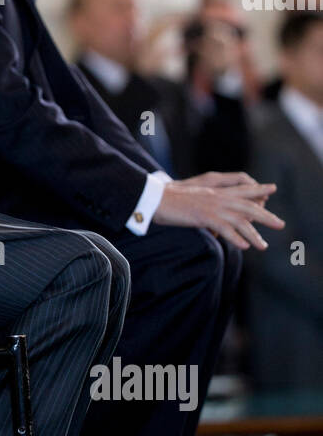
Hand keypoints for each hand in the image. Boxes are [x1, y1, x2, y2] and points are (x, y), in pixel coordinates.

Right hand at [153, 177, 283, 249]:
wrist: (155, 198)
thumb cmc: (170, 199)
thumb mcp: (192, 198)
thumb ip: (206, 202)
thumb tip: (213, 216)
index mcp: (215, 190)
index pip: (242, 188)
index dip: (258, 190)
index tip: (271, 190)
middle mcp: (217, 196)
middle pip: (248, 205)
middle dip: (266, 215)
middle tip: (280, 224)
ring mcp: (212, 205)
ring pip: (240, 220)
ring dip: (254, 234)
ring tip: (264, 246)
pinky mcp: (204, 216)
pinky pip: (225, 228)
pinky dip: (236, 238)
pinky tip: (245, 246)